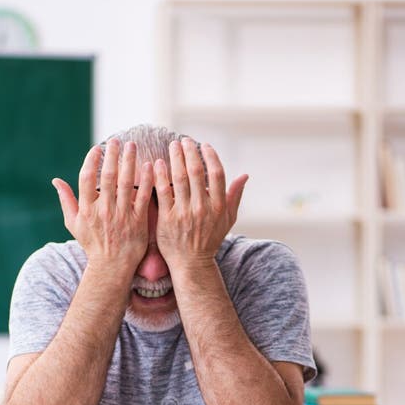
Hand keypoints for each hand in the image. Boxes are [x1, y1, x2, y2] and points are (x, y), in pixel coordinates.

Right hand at [52, 139, 153, 273]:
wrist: (111, 267)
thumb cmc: (92, 244)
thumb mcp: (73, 224)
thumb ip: (66, 201)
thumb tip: (56, 181)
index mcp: (86, 210)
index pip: (86, 179)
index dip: (91, 161)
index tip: (98, 149)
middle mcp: (103, 211)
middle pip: (107, 176)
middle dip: (113, 155)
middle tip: (117, 140)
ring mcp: (121, 216)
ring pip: (126, 182)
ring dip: (129, 161)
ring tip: (132, 146)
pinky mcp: (137, 221)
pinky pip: (143, 196)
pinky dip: (146, 180)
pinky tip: (149, 165)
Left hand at [154, 138, 247, 270]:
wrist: (191, 263)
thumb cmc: (209, 240)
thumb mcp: (228, 220)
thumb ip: (234, 197)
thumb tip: (245, 175)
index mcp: (218, 207)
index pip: (217, 174)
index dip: (210, 156)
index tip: (203, 145)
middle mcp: (202, 209)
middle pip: (196, 173)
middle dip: (190, 152)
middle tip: (184, 140)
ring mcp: (184, 214)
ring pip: (179, 179)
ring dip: (176, 158)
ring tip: (172, 146)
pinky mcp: (167, 219)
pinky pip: (163, 192)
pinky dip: (160, 175)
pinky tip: (159, 163)